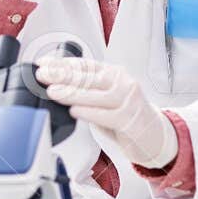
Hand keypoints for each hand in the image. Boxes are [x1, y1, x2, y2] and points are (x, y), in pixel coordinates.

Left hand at [36, 58, 178, 168]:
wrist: (154, 135)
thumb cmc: (127, 116)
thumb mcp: (108, 97)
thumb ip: (88, 90)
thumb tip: (57, 85)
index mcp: (115, 74)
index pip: (86, 65)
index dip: (63, 63)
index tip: (45, 64)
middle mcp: (123, 83)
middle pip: (89, 77)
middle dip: (62, 75)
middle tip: (43, 75)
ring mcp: (127, 101)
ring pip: (96, 94)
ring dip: (72, 93)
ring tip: (53, 92)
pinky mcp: (128, 119)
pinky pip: (104, 115)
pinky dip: (88, 112)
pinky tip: (74, 111)